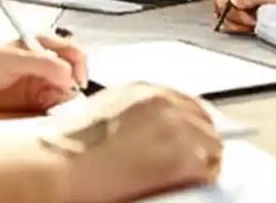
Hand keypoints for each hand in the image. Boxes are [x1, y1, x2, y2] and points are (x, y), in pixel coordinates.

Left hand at [0, 34, 88, 111]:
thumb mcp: (14, 58)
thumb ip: (43, 63)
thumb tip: (68, 74)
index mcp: (44, 45)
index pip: (75, 54)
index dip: (79, 68)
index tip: (76, 83)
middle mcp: (46, 65)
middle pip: (73, 77)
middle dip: (73, 90)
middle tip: (65, 102)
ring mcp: (41, 85)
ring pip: (65, 95)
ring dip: (64, 104)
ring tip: (54, 111)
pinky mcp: (34, 103)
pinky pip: (53, 109)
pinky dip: (54, 114)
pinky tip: (47, 117)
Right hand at [46, 84, 222, 202]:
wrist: (62, 162)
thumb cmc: (70, 144)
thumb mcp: (105, 111)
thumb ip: (136, 114)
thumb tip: (152, 130)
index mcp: (146, 90)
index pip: (189, 104)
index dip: (192, 125)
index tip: (192, 140)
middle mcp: (167, 103)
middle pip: (206, 122)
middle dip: (201, 142)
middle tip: (190, 163)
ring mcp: (180, 129)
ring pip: (213, 148)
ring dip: (202, 163)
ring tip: (180, 178)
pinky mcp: (187, 157)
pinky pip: (209, 172)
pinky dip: (200, 180)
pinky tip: (179, 185)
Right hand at [210, 0, 275, 32]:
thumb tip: (233, 1)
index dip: (226, 4)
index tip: (241, 9)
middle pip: (219, 9)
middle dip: (234, 16)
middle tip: (251, 17)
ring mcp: (237, 11)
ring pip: (225, 21)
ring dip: (238, 23)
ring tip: (254, 21)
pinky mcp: (241, 23)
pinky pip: (232, 28)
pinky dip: (241, 29)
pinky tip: (252, 26)